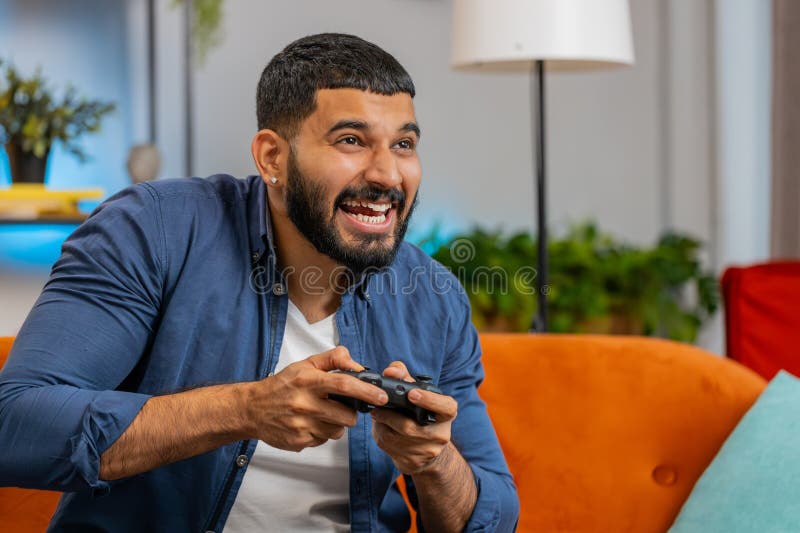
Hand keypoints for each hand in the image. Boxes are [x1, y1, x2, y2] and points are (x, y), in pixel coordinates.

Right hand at [244, 346, 387, 451]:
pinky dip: (322, 433)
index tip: (382, 396)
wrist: (252, 408)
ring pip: (337, 431)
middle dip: (351, 413)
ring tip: (322, 414)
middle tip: (343, 407)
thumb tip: (357, 366)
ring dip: (336, 424)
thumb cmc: (282, 385)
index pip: (343, 385)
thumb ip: (333, 359)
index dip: (366, 391)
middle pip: (346, 415)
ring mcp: (301, 425)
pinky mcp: (298, 441)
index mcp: (308, 381)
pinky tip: (310, 423)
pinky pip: (323, 440)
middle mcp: (304, 403)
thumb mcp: (305, 365)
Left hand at [370, 361, 457, 474]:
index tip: (412, 393)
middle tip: (378, 407)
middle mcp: (441, 434)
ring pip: (396, 438)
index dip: (429, 400)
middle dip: (390, 416)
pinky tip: (382, 429)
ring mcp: (428, 451)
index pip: (445, 406)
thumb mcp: (417, 392)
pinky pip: (390, 448)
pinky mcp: (413, 463)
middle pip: (410, 426)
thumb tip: (391, 371)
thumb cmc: (420, 412)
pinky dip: (381, 436)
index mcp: (447, 413)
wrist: (426, 448)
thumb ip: (404, 376)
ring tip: (378, 415)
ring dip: (382, 425)